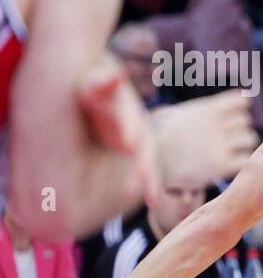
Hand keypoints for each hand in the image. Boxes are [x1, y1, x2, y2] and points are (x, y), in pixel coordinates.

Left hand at [75, 52, 158, 204]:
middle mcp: (140, 130)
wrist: (100, 93)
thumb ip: (104, 83)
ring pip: (149, 165)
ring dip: (149, 182)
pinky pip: (145, 172)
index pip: (132, 124)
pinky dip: (148, 186)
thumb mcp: (93, 84)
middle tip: (140, 178)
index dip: (130, 131)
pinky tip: (153, 202)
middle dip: (144, 165)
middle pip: (146, 150)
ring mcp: (139, 143)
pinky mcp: (135, 153)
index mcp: (130, 113)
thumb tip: (117, 74)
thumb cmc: (93, 88)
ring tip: (153, 201)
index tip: (128, 144)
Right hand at [151, 91, 258, 184]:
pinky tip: (232, 164)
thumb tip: (210, 107)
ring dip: (244, 144)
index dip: (241, 108)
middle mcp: (217, 124)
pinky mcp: (222, 165)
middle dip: (239, 128)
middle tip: (230, 137)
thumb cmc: (157, 138)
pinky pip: (246, 158)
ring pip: (249, 138)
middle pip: (245, 121)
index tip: (235, 115)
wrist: (149, 162)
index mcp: (208, 109)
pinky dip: (243, 161)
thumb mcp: (171, 114)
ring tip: (232, 151)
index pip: (240, 102)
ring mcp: (221, 144)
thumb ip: (195, 110)